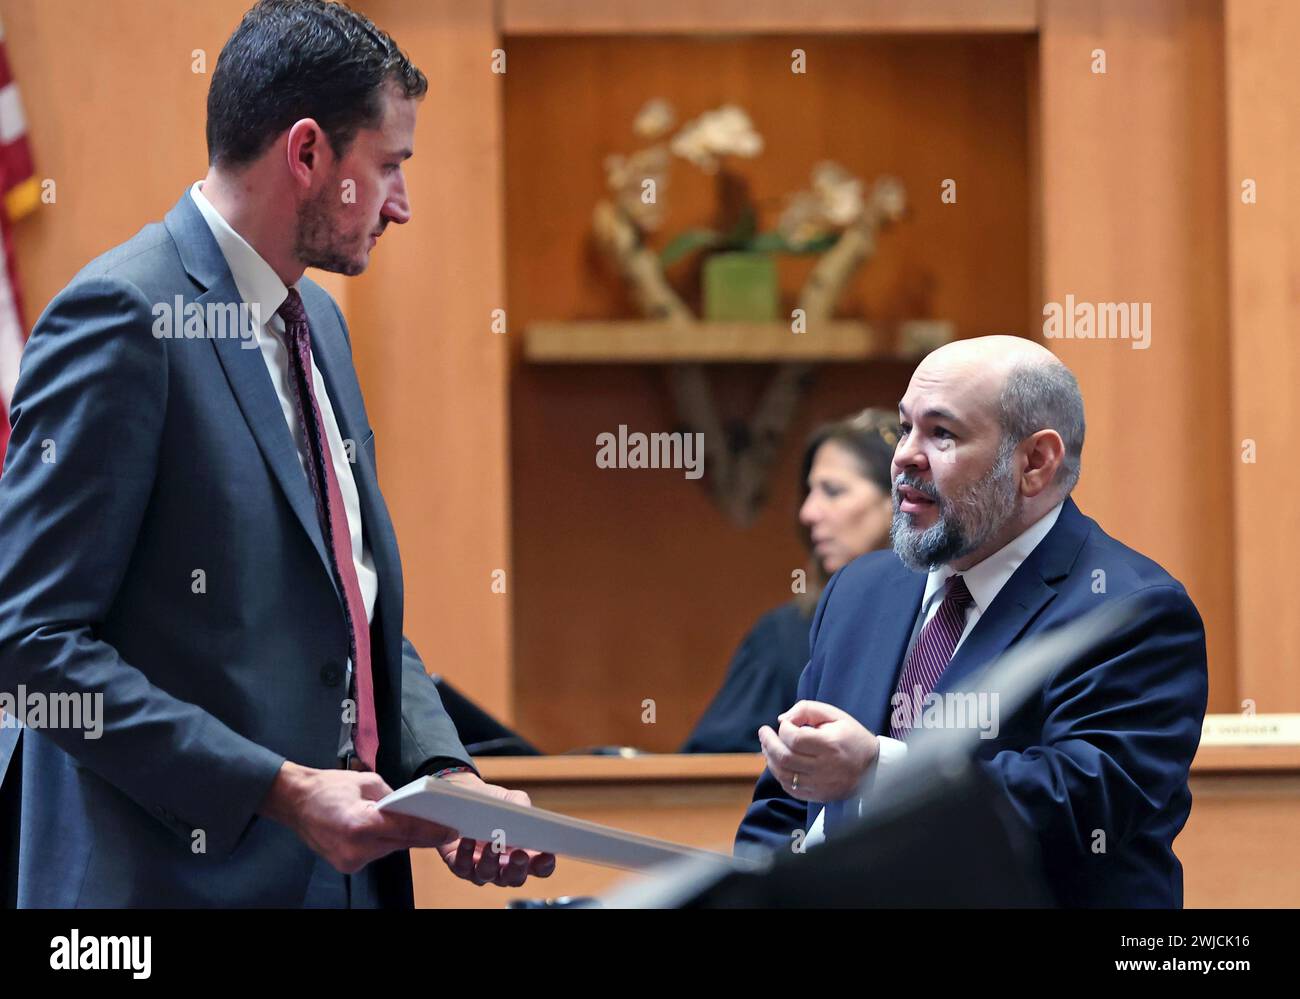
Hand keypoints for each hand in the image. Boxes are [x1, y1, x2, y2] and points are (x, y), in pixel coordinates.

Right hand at [259, 762, 458, 874]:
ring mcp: (350, 860)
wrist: (295, 802)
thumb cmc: (329, 787)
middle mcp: (356, 847)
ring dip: (401, 837)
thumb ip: (394, 797)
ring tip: (414, 822)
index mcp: (360, 823)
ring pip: (391, 849)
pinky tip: (385, 830)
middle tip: (443, 825)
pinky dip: (384, 842)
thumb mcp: (368, 781)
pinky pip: (377, 853)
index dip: (431, 831)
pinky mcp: (347, 866)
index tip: (451, 830)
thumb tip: (415, 807)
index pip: (405, 830)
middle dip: (422, 833)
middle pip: (402, 842)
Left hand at [434, 772, 557, 887]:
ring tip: (492, 844)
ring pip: (487, 874)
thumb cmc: (495, 804)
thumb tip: (525, 815)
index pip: (539, 868)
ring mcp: (481, 868)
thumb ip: (521, 806)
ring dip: (490, 861)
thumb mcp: (511, 800)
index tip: (548, 853)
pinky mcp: (459, 864)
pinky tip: (468, 839)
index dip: (545, 865)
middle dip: (518, 869)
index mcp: (523, 854)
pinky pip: (462, 866)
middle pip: (514, 879)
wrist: (465, 798)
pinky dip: (465, 854)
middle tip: (520, 854)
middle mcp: (503, 867)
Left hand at [757, 700, 879, 801]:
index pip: (795, 739)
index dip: (784, 729)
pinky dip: (780, 775)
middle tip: (764, 732)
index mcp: (830, 745)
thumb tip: (782, 719)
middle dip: (768, 743)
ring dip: (770, 759)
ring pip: (784, 775)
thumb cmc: (851, 736)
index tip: (786, 724)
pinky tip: (778, 763)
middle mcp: (824, 768)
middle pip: (785, 758)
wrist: (873, 768)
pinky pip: (791, 788)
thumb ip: (807, 709)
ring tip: (767, 746)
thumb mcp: (834, 714)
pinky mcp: (818, 796)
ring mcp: (821, 785)